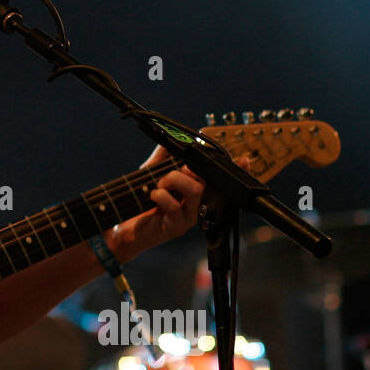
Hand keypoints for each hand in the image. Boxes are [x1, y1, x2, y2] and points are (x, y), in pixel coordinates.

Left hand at [108, 146, 251, 262]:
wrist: (126, 229)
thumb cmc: (142, 204)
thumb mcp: (151, 176)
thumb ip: (161, 159)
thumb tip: (168, 141)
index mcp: (196, 193)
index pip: (219, 181)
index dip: (234, 171)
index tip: (243, 160)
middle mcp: (197, 206)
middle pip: (206, 182)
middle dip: (185, 171)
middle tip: (167, 175)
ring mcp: (188, 218)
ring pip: (195, 191)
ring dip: (173, 180)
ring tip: (159, 185)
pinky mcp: (176, 228)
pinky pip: (175, 206)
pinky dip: (160, 195)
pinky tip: (152, 197)